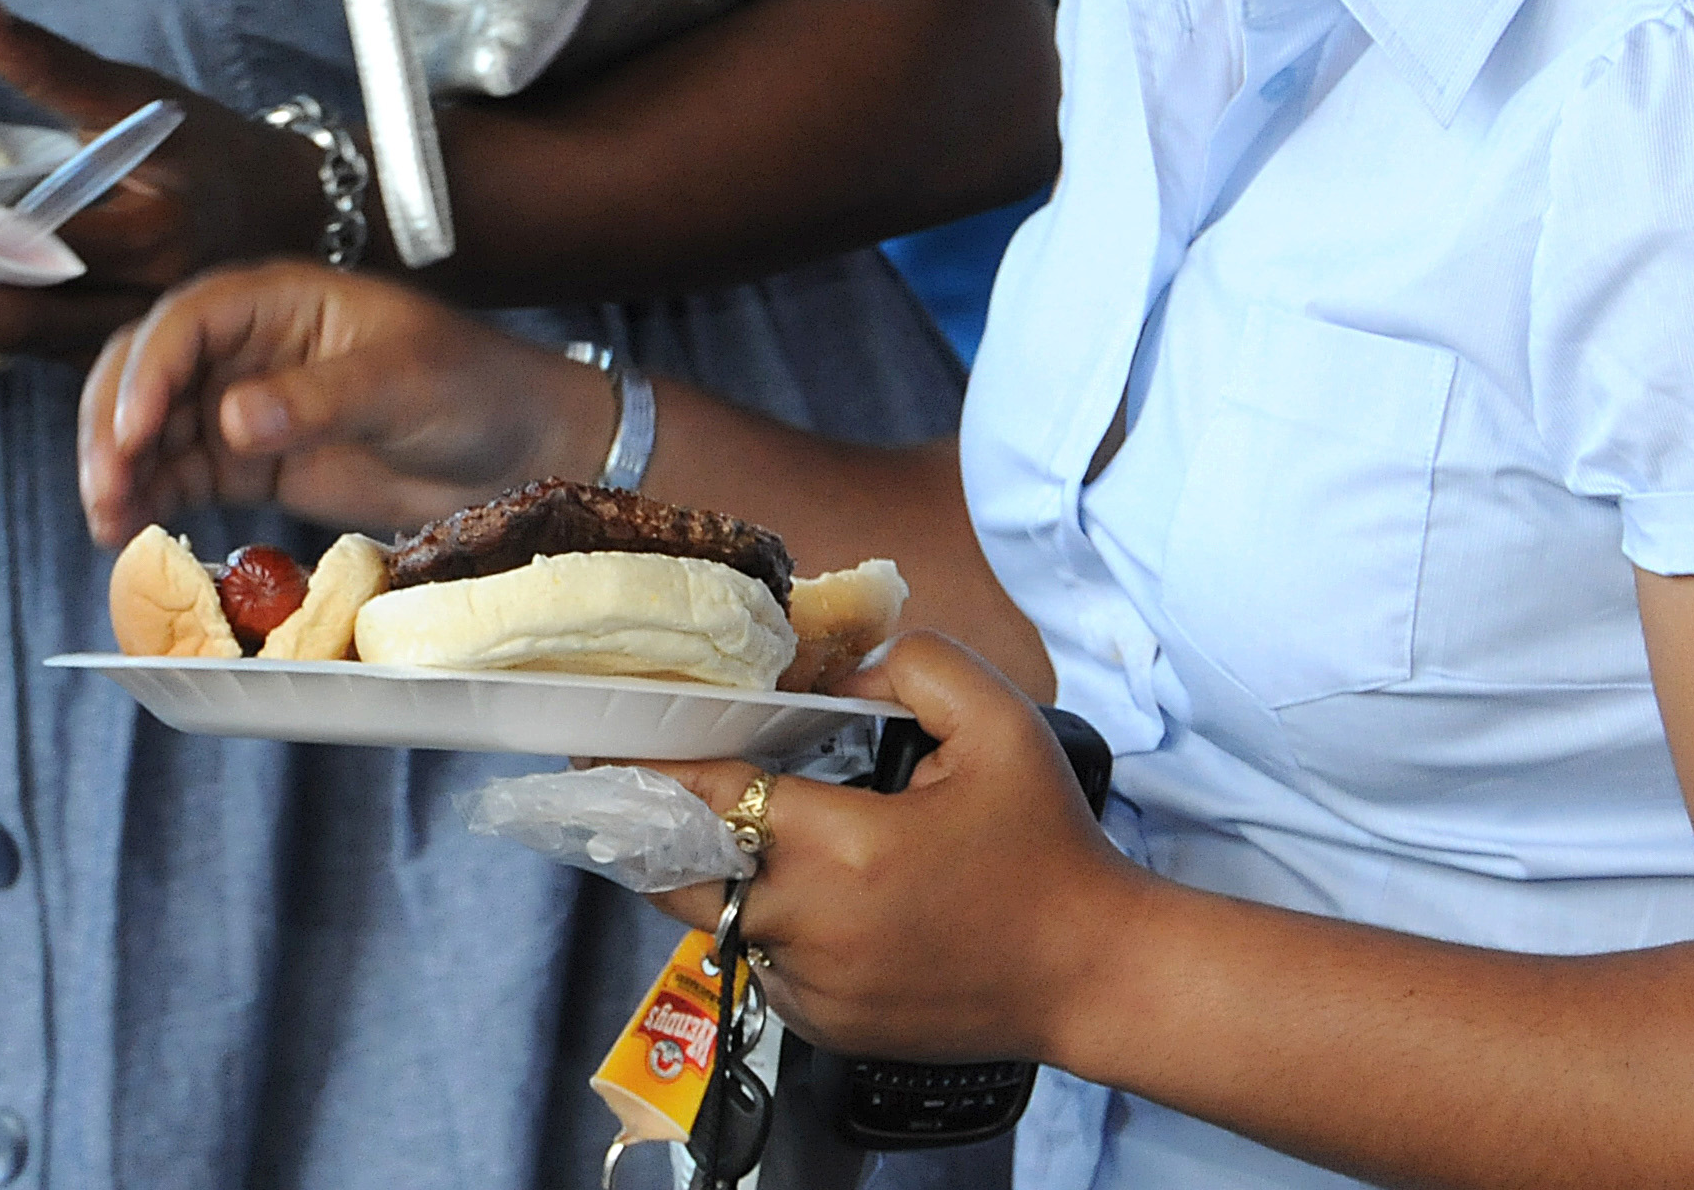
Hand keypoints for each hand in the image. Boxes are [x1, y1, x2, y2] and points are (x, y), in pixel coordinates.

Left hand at [0, 0, 356, 367]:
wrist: (297, 218)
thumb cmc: (214, 150)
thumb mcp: (142, 94)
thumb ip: (51, 61)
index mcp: (152, 231)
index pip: (35, 243)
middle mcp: (142, 298)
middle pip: (17, 316)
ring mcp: (132, 336)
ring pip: (22, 342)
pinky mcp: (121, 351)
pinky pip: (39, 345)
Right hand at [77, 263, 611, 544]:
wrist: (520, 451)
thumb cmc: (474, 388)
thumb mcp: (403, 383)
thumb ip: (317, 400)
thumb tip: (232, 418)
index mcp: (280, 298)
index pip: (188, 320)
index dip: (149, 370)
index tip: (134, 432)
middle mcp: (247, 344)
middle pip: (147, 368)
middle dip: (113, 422)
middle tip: (103, 484)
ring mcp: (243, 403)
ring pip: (151, 426)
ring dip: (119, 467)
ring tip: (106, 520)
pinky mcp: (250, 461)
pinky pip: (179, 473)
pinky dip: (147, 497)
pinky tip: (125, 529)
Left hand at [637, 633, 1144, 1068]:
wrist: (1095, 974)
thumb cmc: (1048, 848)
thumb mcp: (1000, 725)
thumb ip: (915, 665)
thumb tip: (839, 671)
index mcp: (841, 847)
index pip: (706, 798)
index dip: (647, 765)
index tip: (598, 740)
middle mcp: (810, 926)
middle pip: (680, 873)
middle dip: (648, 827)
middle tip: (632, 782)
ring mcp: (814, 989)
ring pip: (718, 924)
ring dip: (708, 878)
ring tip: (712, 828)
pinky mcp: (826, 1028)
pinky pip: (761, 967)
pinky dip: (762, 928)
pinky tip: (797, 893)